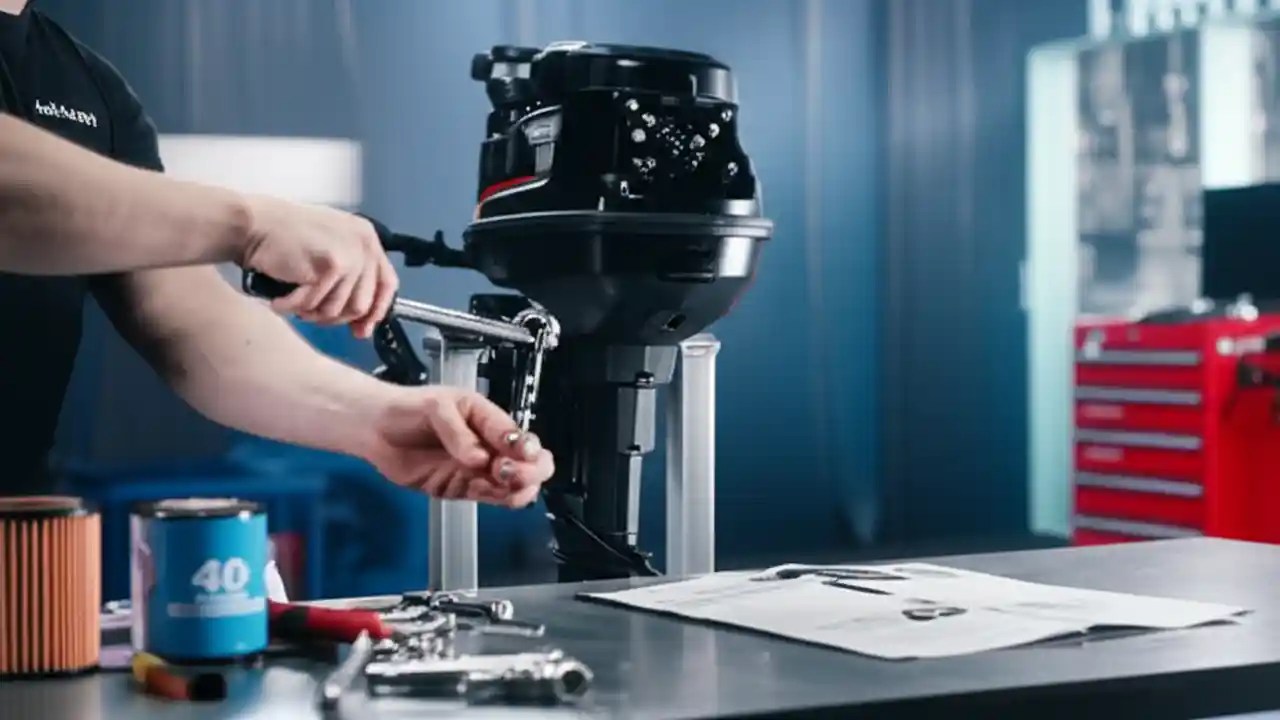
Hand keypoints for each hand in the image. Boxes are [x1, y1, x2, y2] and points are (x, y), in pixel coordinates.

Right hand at [238, 194, 397, 337]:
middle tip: (309, 313)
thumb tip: (363, 323)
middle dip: (334, 317)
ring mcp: (349, 255)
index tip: (361, 329)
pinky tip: (279, 301)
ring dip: (311, 314)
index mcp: (368, 239)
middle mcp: (364, 245)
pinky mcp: (329, 266)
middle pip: (362, 304)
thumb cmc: (285, 236)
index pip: (388, 284)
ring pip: (336, 309)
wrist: (253, 223)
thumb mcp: (330, 247)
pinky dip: (292, 308)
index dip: (376, 311)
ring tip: (293, 303)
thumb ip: (351, 278)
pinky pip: (314, 305)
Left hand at [365, 386, 554, 507]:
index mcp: (490, 421)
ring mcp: (477, 471)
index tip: (518, 455)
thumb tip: (480, 459)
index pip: (524, 439)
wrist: (374, 428)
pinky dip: (494, 498)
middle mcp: (490, 447)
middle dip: (530, 472)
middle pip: (533, 465)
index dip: (527, 449)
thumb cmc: (408, 407)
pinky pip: (490, 499)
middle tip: (506, 471)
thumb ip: (460, 433)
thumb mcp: (437, 406)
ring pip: (516, 487)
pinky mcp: (461, 489)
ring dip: (515, 489)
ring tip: (495, 482)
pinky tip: (482, 490)